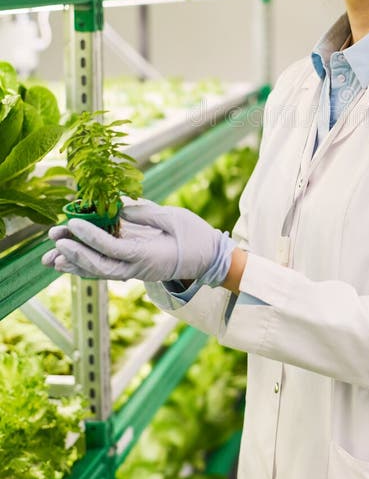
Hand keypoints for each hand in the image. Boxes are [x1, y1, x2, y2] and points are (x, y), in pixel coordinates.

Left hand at [42, 197, 235, 283]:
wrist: (210, 259)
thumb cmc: (195, 236)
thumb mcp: (173, 218)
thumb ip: (144, 213)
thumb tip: (116, 208)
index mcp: (147, 255)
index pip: (112, 248)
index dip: (90, 237)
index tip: (72, 223)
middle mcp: (136, 268)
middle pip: (98, 265)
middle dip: (74, 252)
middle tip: (55, 236)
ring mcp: (133, 270)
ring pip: (97, 271)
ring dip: (73, 263)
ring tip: (49, 257)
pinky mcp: (132, 266)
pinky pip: (104, 268)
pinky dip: (84, 265)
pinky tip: (66, 261)